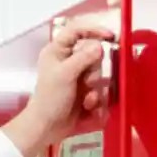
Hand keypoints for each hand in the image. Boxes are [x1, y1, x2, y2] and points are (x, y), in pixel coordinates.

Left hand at [2, 23, 115, 156]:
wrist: (46, 127)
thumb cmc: (50, 99)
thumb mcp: (65, 74)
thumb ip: (83, 58)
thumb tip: (99, 45)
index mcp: (57, 51)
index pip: (76, 31)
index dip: (93, 30)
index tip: (109, 36)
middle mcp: (67, 61)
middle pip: (92, 54)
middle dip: (94, 71)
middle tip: (87, 83)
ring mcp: (76, 77)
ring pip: (97, 73)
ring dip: (95, 88)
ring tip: (86, 100)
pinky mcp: (82, 91)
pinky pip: (98, 88)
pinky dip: (95, 98)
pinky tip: (88, 107)